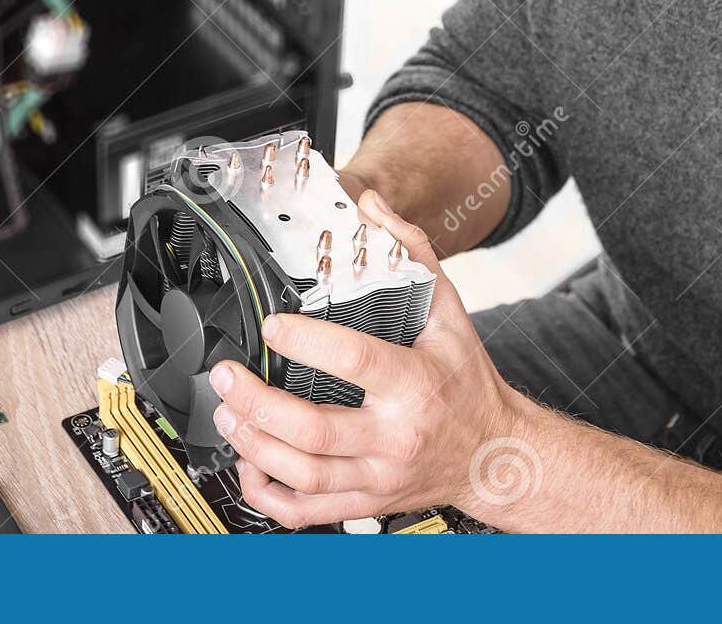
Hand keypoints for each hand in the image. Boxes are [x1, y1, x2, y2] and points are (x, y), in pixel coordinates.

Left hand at [208, 189, 522, 527]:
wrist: (495, 455)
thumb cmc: (468, 384)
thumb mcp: (451, 313)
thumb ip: (411, 254)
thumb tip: (373, 208)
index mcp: (415, 385)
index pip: (354, 361)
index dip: (305, 342)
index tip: (272, 326)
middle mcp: (395, 437)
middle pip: (312, 431)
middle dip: (257, 403)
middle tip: (228, 376)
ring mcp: (378, 476)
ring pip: (302, 474)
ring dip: (253, 444)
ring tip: (226, 414)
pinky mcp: (365, 502)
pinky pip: (306, 511)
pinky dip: (267, 493)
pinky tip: (248, 463)